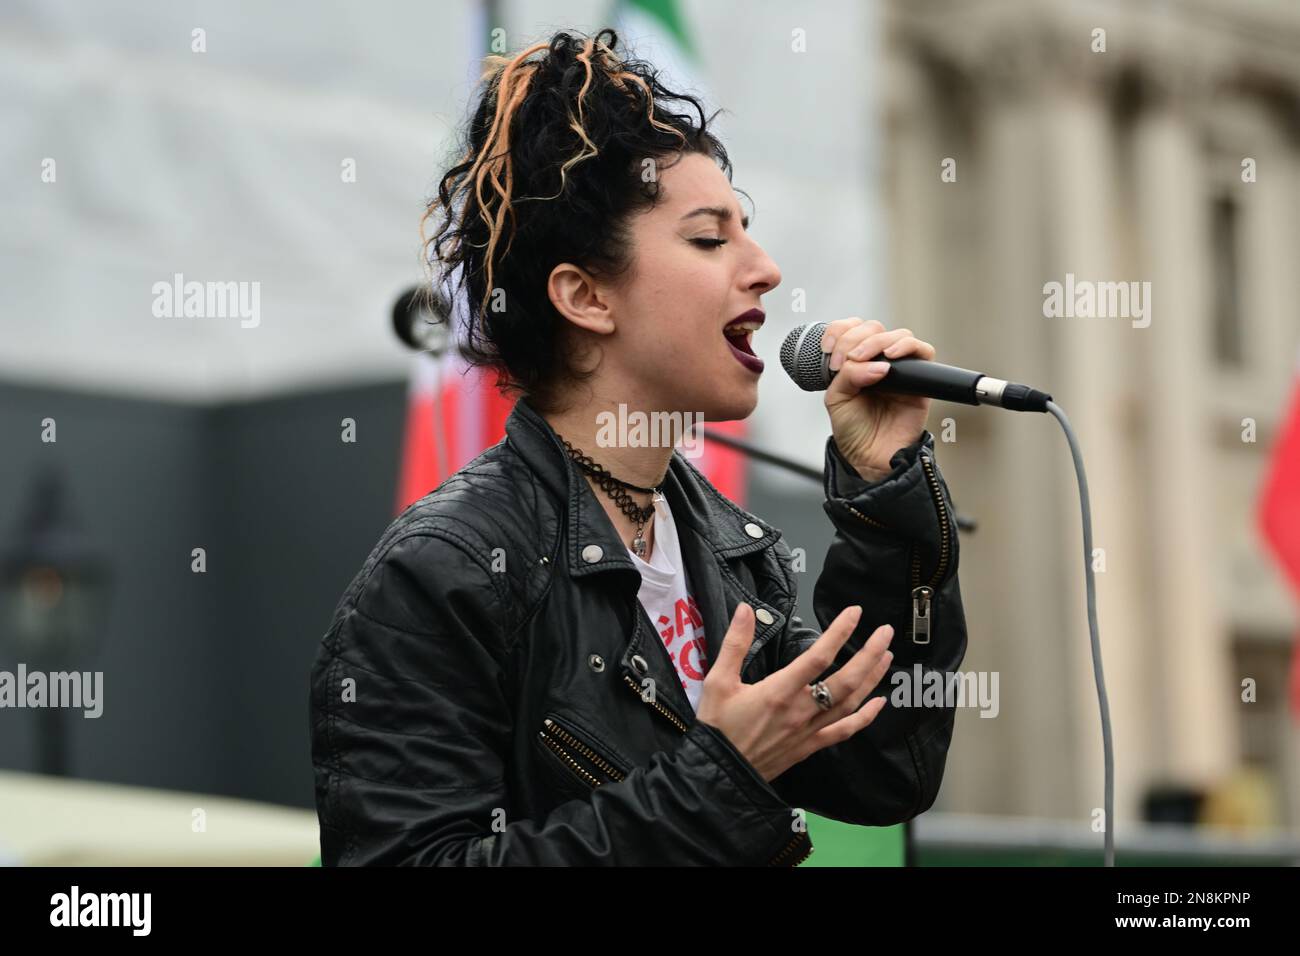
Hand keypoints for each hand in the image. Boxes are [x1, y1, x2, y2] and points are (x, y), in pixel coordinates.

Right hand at [695, 602, 894, 783]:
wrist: (718, 774)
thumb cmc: (717, 728)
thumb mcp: (717, 682)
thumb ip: (734, 644)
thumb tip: (746, 610)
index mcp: (778, 692)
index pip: (817, 657)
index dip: (839, 633)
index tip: (854, 613)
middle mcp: (800, 711)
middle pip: (846, 680)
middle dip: (869, 654)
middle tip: (886, 632)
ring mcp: (808, 731)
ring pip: (850, 703)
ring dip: (872, 679)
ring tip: (886, 656)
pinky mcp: (810, 746)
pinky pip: (844, 731)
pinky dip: (865, 717)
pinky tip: (879, 703)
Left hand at [820, 318, 935, 479]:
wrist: (868, 457)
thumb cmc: (853, 429)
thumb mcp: (837, 398)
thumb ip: (848, 375)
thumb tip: (875, 364)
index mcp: (856, 361)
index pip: (852, 328)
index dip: (840, 330)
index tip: (828, 347)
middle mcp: (879, 361)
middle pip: (874, 328)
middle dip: (855, 338)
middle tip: (845, 360)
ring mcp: (900, 369)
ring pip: (898, 335)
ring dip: (877, 341)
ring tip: (862, 358)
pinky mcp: (919, 381)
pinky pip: (923, 352)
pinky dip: (907, 347)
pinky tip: (891, 357)